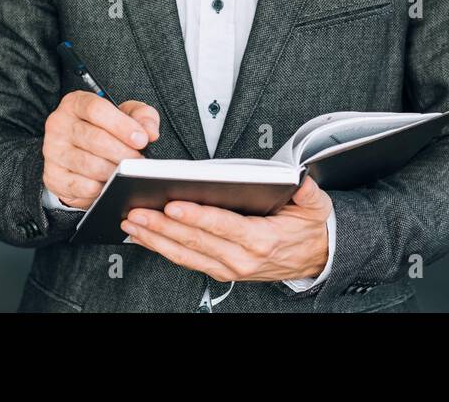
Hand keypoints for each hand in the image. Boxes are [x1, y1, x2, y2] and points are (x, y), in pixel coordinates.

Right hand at [43, 92, 159, 208]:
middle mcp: (58, 124)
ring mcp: (52, 150)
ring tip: (126, 173)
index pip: (96, 109)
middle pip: (94, 139)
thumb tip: (150, 132)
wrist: (79, 154)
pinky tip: (108, 184)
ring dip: (113, 171)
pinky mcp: (52, 175)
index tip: (141, 140)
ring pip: (88, 164)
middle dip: (123, 153)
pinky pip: (78, 186)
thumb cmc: (106, 130)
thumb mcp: (126, 115)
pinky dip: (98, 188)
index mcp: (75, 103)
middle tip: (138, 161)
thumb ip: (142, 117)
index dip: (122, 125)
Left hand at [120, 176, 331, 282]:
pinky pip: (186, 260)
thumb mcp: (315, 206)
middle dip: (163, 225)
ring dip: (156, 239)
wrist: (315, 258)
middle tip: (138, 210)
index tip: (173, 205)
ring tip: (133, 222)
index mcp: (262, 239)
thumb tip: (299, 177)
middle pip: (196, 240)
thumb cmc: (308, 229)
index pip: (223, 226)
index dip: (196, 216)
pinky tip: (145, 236)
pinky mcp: (220, 270)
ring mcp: (229, 267)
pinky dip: (162, 249)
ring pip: (185, 254)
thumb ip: (307, 191)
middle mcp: (242, 257)